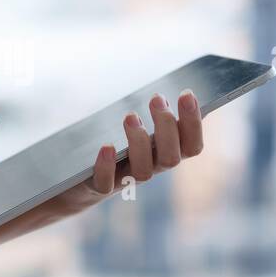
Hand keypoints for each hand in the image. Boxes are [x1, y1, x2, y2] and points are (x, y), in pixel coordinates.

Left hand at [46, 89, 203, 217]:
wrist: (82, 179)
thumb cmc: (117, 144)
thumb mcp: (140, 126)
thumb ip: (160, 112)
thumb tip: (186, 90)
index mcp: (165, 152)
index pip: (192, 146)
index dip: (193, 123)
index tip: (186, 94)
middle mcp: (151, 168)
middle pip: (171, 158)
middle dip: (167, 127)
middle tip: (157, 98)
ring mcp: (126, 179)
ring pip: (143, 172)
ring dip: (139, 142)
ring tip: (130, 116)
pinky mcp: (100, 186)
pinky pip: (106, 183)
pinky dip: (107, 166)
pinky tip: (107, 147)